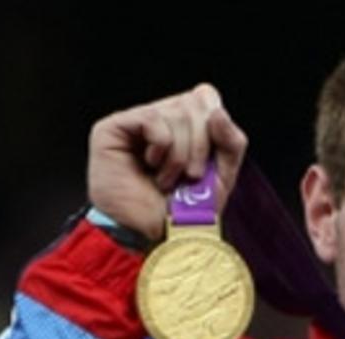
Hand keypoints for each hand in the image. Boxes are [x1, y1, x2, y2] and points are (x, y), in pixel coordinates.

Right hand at [87, 83, 248, 240]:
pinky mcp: (112, 128)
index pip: (206, 96)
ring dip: (179, 154)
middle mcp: (161, 117)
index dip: (213, 126)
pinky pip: (152, 118)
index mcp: (186, 124)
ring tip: (166, 179)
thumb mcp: (223, 177)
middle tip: (190, 176)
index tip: (208, 162)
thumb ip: (232, 142)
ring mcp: (136, 121)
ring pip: (175, 111)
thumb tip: (218, 113)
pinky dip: (161, 146)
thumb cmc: (185, 212)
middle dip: (200, 145)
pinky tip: (151, 165)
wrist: (156, 236)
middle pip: (194, 103)